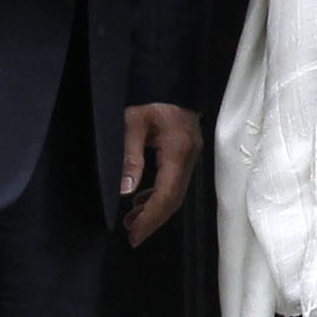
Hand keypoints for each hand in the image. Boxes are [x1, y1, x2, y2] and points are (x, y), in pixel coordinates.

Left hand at [117, 101, 200, 244]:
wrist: (170, 80)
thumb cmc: (150, 97)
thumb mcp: (132, 122)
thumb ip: (130, 157)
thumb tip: (126, 191)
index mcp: (177, 150)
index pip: (167, 194)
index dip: (151, 218)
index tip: (135, 234)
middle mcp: (189, 157)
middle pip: (175, 199)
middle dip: (154, 220)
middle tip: (133, 236)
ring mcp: (190, 156)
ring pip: (176, 193)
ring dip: (155, 210)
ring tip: (132, 221)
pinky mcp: (186, 154)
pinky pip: (175, 182)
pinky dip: (159, 196)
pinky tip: (142, 201)